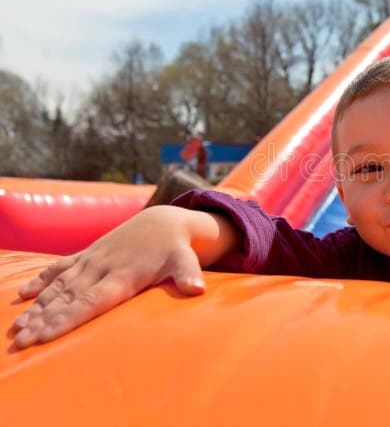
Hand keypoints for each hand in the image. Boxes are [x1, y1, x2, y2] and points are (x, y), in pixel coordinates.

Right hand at [10, 205, 206, 348]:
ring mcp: (93, 260)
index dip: (66, 320)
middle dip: (43, 320)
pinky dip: (42, 279)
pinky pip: (61, 267)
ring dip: (37, 306)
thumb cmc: (176, 247)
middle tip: (20, 342)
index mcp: (123, 275)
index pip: (90, 303)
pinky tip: (23, 294)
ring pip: (59, 285)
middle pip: (68, 298)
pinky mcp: (89, 254)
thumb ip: (189, 274)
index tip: (44, 337)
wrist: (164, 220)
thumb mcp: (186, 259)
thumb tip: (199, 289)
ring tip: (16, 328)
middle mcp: (103, 268)